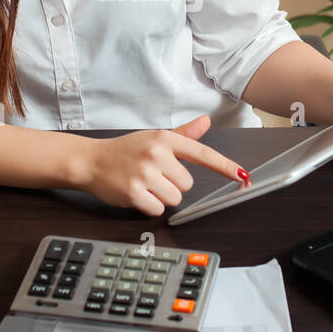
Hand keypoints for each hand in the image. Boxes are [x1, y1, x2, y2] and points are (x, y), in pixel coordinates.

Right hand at [71, 115, 248, 215]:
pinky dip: (149, 206)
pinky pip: (158, 209)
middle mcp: (156, 154)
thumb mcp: (153, 137)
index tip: (242, 176)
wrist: (90, 161)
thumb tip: (205, 122)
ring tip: (144, 184)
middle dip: (172, 184)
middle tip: (153, 176)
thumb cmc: (124, 150)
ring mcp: (145, 174)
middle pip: (187, 184)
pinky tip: (137, 194)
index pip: (201, 153)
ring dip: (161, 197)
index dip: (224, 166)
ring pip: (174, 199)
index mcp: (164, 139)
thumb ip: (182, 134)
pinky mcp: (134, 193)